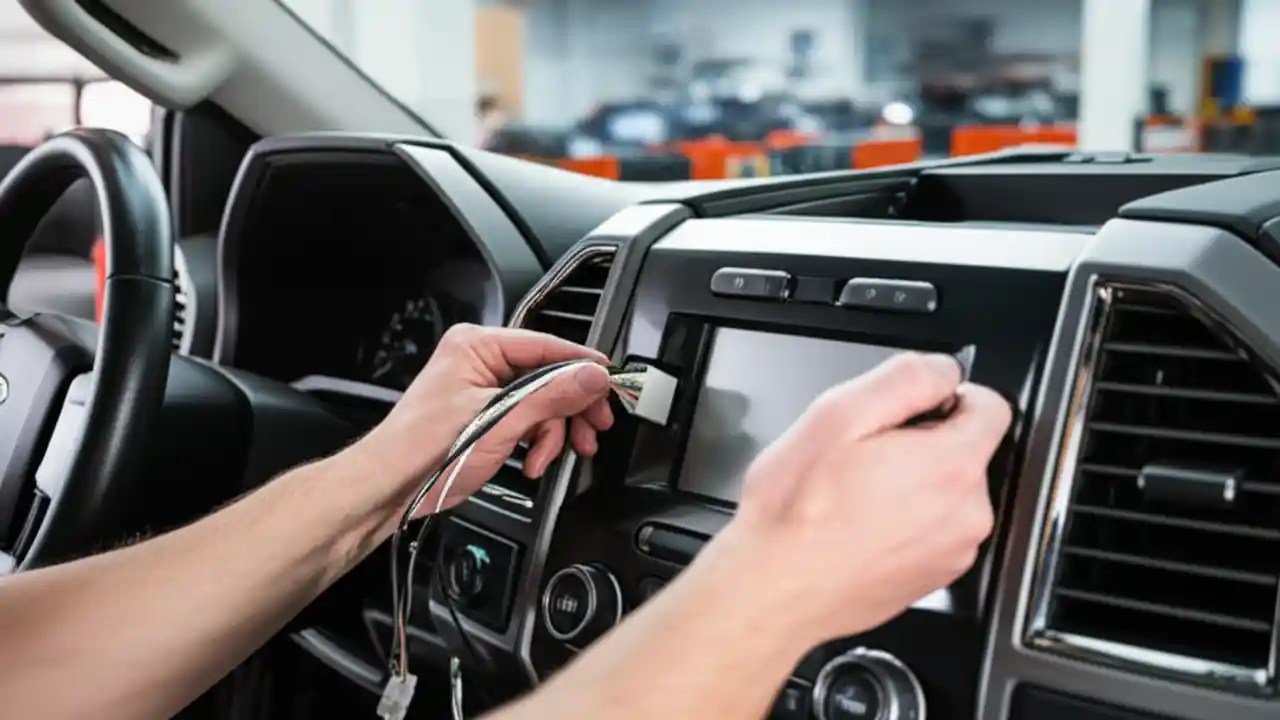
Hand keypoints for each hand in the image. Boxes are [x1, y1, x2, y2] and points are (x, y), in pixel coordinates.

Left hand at [356, 325, 613, 513]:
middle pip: (549, 376)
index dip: (582, 366)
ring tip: (550, 456)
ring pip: (542, 402)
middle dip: (570, 409)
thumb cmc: (426, 449)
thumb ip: (552, 396)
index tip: (611, 383)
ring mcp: (483, 388)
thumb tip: (592, 377)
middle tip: (593, 429)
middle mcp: (481, 361)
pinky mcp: (485, 414)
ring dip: (552, 433)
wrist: (393, 487)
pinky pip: (527, 419)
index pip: (547, 345)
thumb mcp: (500, 421)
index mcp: (478, 346)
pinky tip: (532, 461)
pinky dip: (536, 442)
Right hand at [712, 352, 1010, 645]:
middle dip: (923, 443)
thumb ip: (904, 378)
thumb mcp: (837, 415)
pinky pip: (934, 530)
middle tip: (864, 456)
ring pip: (949, 492)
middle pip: (967, 451)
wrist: (774, 589)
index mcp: (952, 466)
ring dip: (913, 484)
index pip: (992, 406)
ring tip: (856, 495)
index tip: (908, 411)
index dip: (947, 397)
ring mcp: (954, 551)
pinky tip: (860, 525)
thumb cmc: (796, 511)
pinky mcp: (935, 577)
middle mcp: (967, 514)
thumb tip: (943, 370)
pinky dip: (906, 521)